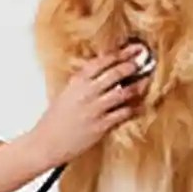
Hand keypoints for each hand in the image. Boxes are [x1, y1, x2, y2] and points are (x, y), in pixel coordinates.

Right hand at [28, 44, 148, 166]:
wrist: (46, 143)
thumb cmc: (54, 120)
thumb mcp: (66, 94)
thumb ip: (83, 83)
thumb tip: (102, 74)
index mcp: (76, 82)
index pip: (101, 62)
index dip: (120, 54)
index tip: (132, 49)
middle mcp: (86, 93)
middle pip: (115, 73)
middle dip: (132, 65)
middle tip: (142, 60)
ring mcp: (95, 109)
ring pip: (123, 92)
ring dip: (138, 85)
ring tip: (146, 80)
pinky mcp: (101, 126)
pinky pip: (124, 113)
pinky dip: (134, 108)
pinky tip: (140, 105)